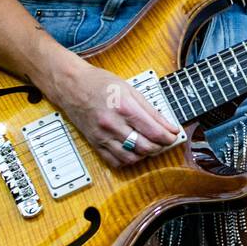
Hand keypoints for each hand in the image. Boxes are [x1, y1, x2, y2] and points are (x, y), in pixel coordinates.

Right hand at [57, 61, 182, 169]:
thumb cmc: (100, 84)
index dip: (169, 137)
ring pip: (132, 158)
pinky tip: (133, 150)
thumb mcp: (130, 90)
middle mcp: (113, 124)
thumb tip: (168, 126)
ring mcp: (103, 136)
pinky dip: (129, 160)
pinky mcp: (95, 144)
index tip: (174, 135)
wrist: (72, 86)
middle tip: (164, 140)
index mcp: (124, 107)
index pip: (154, 131)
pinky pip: (116, 161)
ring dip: (145, 154)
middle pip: (145, 147)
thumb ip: (151, 110)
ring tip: (149, 145)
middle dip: (160, 146)